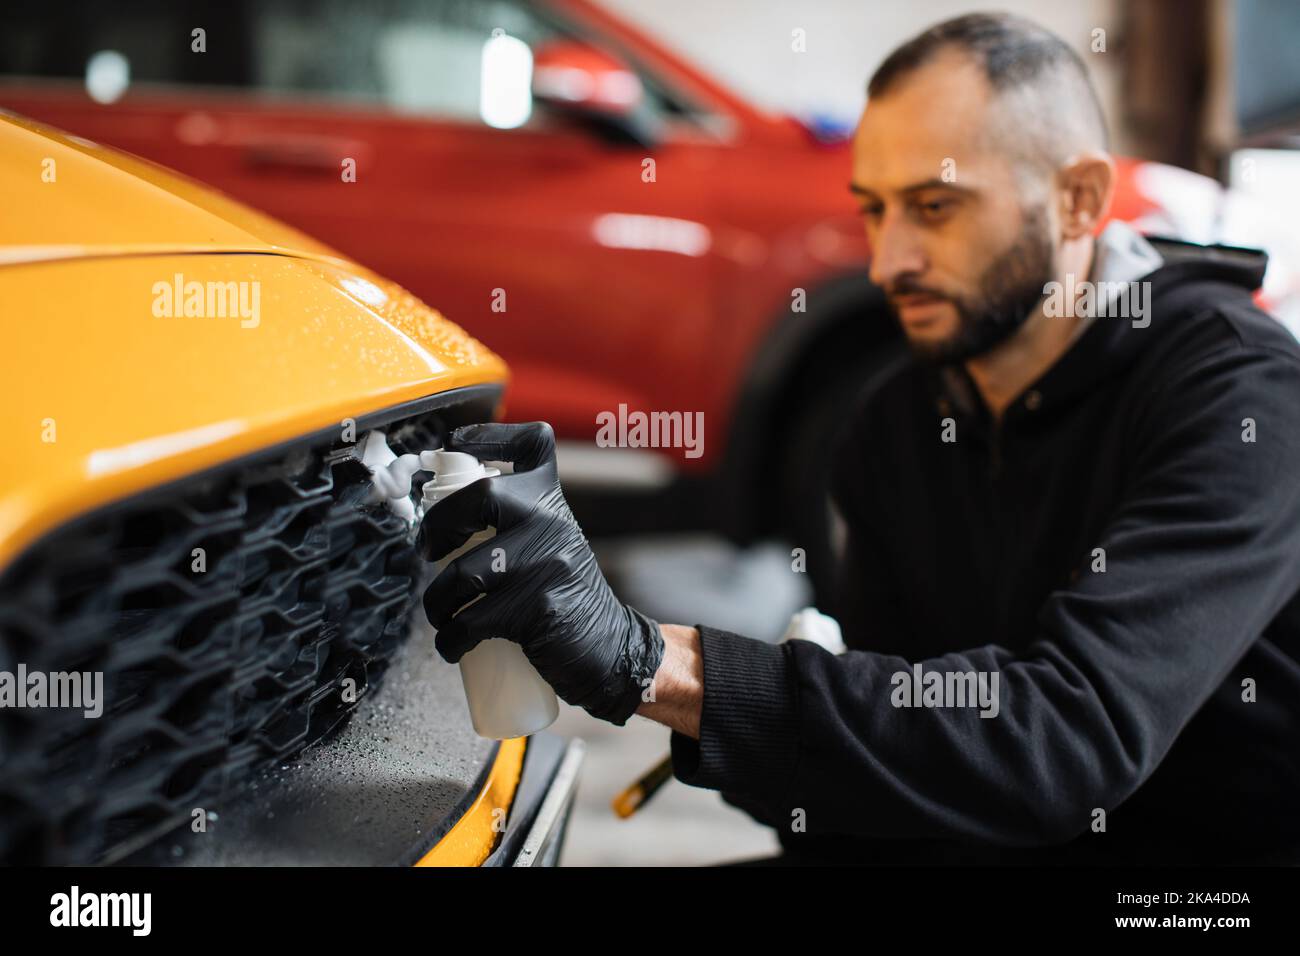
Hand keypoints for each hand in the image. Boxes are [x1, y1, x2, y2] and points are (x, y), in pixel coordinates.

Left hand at [416, 422, 663, 725]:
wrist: (609, 645)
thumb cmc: (562, 593)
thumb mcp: (548, 541)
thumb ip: (515, 520)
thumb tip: (444, 514)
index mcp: (553, 499)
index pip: (532, 443)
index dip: (489, 435)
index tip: (455, 443)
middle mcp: (552, 520)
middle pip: (481, 496)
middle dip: (437, 525)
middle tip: (427, 551)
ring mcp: (546, 562)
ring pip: (464, 572)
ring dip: (437, 601)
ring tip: (440, 614)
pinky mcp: (537, 608)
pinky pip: (471, 619)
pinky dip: (450, 638)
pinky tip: (452, 645)